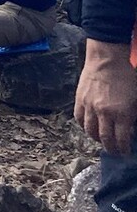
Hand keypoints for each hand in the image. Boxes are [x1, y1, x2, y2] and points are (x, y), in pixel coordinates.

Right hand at [75, 39, 136, 154]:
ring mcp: (89, 106)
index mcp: (122, 113)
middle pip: (104, 139)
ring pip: (89, 131)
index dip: (123, 149)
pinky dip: (84, 126)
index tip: (125, 153)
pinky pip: (79, 119)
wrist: (108, 58)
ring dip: (96, 138)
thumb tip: (131, 129)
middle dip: (111, 148)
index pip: (121, 140)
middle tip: (115, 151)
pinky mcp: (79, 99)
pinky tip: (90, 126)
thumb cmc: (128, 75)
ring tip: (102, 139)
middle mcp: (103, 113)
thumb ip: (133, 116)